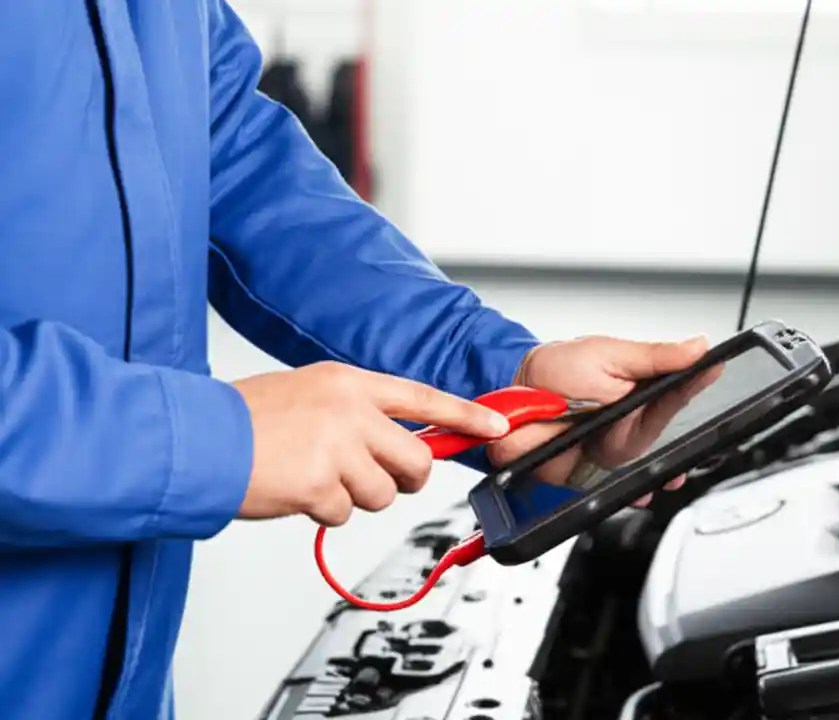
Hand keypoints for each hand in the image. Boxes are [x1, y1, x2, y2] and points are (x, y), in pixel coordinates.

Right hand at [232, 361, 510, 525]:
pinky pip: (343, 513)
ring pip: (383, 494)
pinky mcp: (319, 485)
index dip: (465, 415)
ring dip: (354, 498)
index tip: (497, 426)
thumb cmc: (244, 418)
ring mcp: (336, 447)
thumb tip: (395, 442)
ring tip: (315, 478)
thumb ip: (355, 413)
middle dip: (404, 478)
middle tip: (379, 479)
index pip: (424, 398)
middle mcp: (349, 411)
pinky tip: (294, 491)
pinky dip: (321, 511)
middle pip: (417, 459)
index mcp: (349, 383)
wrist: (195, 438)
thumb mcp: (309, 395)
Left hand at [488, 334, 709, 505]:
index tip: (714, 377)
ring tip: (672, 473)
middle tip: (693, 437)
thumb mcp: (609, 354)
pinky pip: (616, 486)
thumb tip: (698, 345)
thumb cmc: (556, 369)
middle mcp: (631, 422)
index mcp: (639, 390)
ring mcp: (613, 448)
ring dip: (660, 469)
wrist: (510, 395)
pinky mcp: (592, 472)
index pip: (677, 392)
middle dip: (681, 439)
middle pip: (664, 433)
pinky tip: (642, 494)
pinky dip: (630, 492)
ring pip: (646, 463)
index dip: (697, 388)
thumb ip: (655, 356)